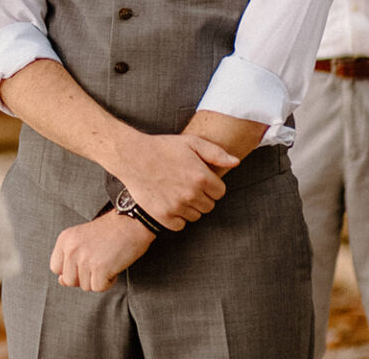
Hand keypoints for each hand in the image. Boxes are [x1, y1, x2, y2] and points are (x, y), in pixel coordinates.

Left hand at [50, 211, 153, 290]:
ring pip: (85, 286)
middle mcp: (71, 249)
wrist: (131, 223)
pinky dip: (108, 282)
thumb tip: (61, 281)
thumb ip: (70, 259)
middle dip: (84, 277)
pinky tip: (113, 268)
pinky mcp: (99, 268)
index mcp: (64, 239)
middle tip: (98, 263)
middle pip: (69, 280)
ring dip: (98, 279)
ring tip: (107, 262)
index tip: (83, 264)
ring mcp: (84, 259)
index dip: (70, 270)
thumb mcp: (82, 239)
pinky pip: (98, 288)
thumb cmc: (110, 231)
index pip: (55, 267)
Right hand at [109, 131, 236, 229]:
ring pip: (195, 215)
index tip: (198, 178)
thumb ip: (216, 153)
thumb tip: (236, 162)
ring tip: (175, 191)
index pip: (220, 192)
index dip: (211, 185)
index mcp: (201, 177)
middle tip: (185, 184)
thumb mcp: (191, 143)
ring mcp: (177, 207)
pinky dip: (176, 217)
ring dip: (189, 206)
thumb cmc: (162, 147)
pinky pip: (180, 225)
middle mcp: (191, 194)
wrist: (132, 156)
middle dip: (201, 196)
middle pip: (209, 206)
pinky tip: (169, 202)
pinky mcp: (164, 216)